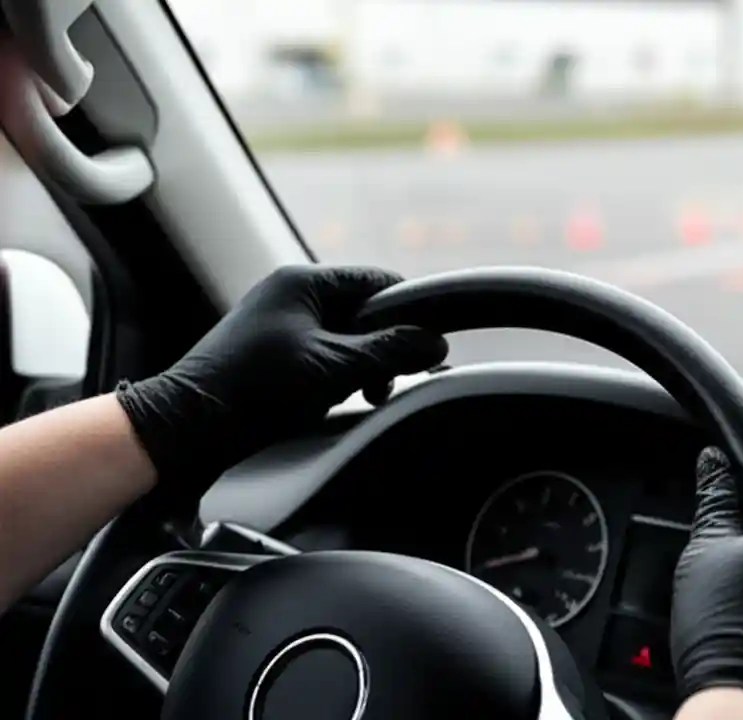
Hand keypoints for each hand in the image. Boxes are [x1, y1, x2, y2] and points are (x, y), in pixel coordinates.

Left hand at [117, 266, 445, 487]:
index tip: (426, 347)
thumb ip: (390, 352)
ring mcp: (277, 325)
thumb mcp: (334, 369)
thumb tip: (436, 342)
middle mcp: (289, 296)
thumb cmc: (254, 390)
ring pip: (345, 339)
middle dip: (382, 349)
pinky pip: (321, 357)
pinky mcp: (270, 355)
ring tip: (357, 395)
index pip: (378, 282)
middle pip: (364, 313)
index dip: (408, 313)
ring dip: (359, 368)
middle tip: (384, 383)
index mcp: (303, 282)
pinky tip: (332, 402)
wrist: (186, 427)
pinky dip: (336, 378)